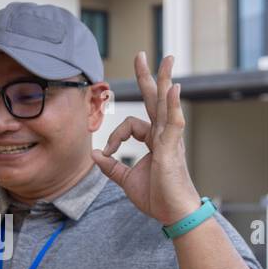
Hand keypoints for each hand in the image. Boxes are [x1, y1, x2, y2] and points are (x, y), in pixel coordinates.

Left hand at [91, 52, 202, 225]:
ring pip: (165, 104)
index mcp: (153, 141)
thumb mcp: (126, 180)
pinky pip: (173, 121)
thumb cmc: (157, 197)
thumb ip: (111, 167)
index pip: (130, 125)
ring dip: (165, 80)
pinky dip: (174, 104)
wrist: (173, 213)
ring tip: (167, 59)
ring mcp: (170, 139)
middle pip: (154, 100)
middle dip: (148, 77)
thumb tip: (94, 155)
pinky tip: (173, 88)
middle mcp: (163, 135)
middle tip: (142, 55)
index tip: (106, 153)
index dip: (114, 137)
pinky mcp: (172, 148)